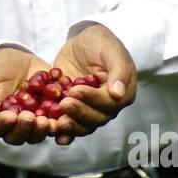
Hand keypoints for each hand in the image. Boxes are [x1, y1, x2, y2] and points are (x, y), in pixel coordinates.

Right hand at [0, 46, 75, 145]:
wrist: (19, 60)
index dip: (1, 124)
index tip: (10, 116)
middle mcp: (10, 124)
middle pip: (15, 136)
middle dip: (24, 130)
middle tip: (30, 118)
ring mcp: (30, 122)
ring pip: (35, 135)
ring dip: (41, 131)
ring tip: (47, 121)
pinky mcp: (47, 116)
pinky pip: (55, 127)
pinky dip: (60, 127)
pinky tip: (64, 119)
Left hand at [49, 24, 137, 144]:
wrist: (82, 41)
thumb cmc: (100, 42)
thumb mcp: (111, 50)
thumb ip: (118, 70)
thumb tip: (118, 94)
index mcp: (123, 92)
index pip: (109, 102)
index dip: (92, 99)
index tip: (75, 90)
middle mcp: (108, 106)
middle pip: (97, 118)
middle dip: (79, 112)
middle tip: (64, 103)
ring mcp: (91, 110)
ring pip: (84, 125)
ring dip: (71, 126)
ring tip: (56, 121)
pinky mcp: (76, 110)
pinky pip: (72, 125)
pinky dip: (64, 133)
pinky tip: (55, 135)